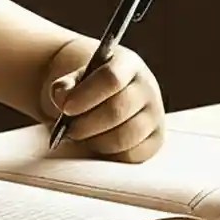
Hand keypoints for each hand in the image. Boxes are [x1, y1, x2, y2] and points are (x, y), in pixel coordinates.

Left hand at [50, 46, 165, 162]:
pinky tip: (97, 144)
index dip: (86, 95)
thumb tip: (63, 99)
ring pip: (125, 136)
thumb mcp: (74, 79)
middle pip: (118, 110)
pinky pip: (132, 155)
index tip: (66, 108)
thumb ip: (64, 87)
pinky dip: (110, 154)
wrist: (106, 97)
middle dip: (87, 124)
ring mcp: (155, 115)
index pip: (111, 78)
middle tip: (69, 130)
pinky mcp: (156, 139)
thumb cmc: (87, 87)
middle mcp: (147, 88)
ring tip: (82, 137)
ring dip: (96, 141)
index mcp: (127, 64)